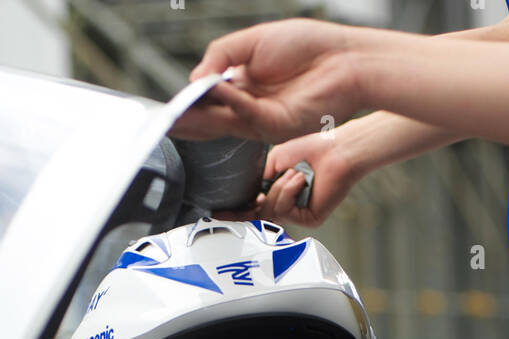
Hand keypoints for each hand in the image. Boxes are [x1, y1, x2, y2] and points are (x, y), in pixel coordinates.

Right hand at [172, 18, 364, 144]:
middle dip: (188, 120)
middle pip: (212, 118)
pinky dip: (231, 102)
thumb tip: (197, 80)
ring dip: (202, 119)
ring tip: (179, 115)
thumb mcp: (251, 42)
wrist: (342, 59)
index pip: (208, 100)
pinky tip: (218, 89)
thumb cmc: (306, 46)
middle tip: (166, 122)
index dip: (189, 104)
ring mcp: (263, 120)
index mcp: (243, 86)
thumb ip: (220, 56)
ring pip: (224, 123)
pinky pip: (247, 115)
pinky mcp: (277, 126)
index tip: (169, 108)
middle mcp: (250, 107)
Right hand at [214, 131, 357, 228]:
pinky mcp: (310, 219)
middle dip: (257, 201)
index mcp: (279, 193)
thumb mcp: (274, 162)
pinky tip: (301, 179)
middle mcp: (289, 206)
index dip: (235, 212)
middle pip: (260, 214)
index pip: (253, 208)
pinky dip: (289, 192)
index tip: (217, 213)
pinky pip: (285, 212)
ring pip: (271, 212)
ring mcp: (299, 214)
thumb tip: (250, 197)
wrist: (334, 150)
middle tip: (254, 192)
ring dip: (280, 188)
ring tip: (295, 172)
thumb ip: (260, 179)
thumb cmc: (310, 149)